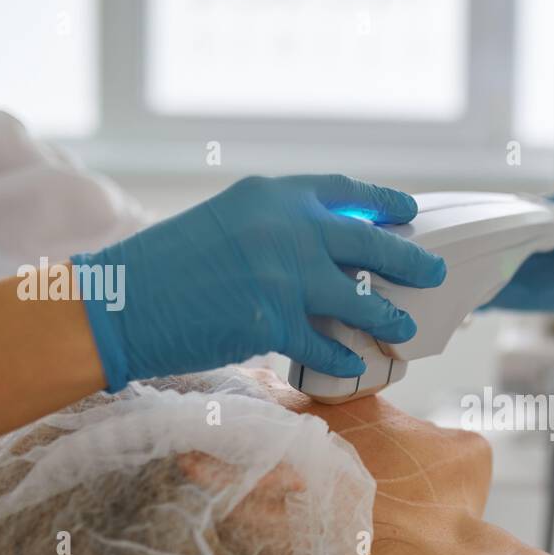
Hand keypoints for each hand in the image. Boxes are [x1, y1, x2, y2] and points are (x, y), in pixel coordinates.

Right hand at [72, 174, 446, 390]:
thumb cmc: (166, 266)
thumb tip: (325, 251)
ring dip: (387, 316)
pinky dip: (344, 356)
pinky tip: (357, 363)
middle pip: (368, 243)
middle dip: (408, 260)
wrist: (120, 302)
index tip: (410, 212)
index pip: (343, 191)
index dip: (384, 202)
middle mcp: (285, 227)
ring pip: (359, 298)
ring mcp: (283, 275)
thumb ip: (276, 229)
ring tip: (404, 326)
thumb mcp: (226, 223)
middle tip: (433, 272)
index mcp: (271, 195)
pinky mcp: (274, 323)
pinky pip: (327, 344)